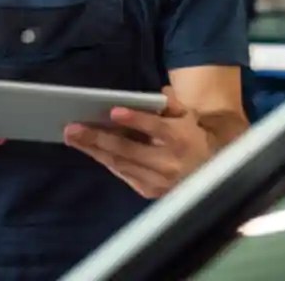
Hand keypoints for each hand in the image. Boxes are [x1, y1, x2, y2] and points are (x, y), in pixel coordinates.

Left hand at [63, 86, 210, 198]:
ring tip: (73, 138)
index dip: (135, 120)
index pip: (156, 128)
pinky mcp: (149, 191)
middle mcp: (168, 162)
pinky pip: (122, 174)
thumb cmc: (194, 138)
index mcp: (180, 138)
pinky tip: (89, 149)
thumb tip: (158, 92)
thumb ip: (172, 103)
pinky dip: (105, 161)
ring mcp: (158, 180)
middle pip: (128, 149)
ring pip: (120, 163)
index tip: (113, 112)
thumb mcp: (189, 117)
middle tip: (72, 128)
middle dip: (98, 138)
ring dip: (93, 150)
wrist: (212, 177)